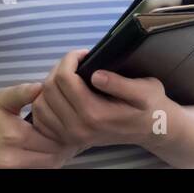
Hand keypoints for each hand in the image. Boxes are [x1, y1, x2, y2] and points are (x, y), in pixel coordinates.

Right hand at [0, 82, 78, 167]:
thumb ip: (21, 92)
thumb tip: (41, 86)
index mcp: (14, 136)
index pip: (52, 140)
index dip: (64, 133)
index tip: (70, 123)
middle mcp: (12, 158)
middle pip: (52, 158)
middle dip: (64, 146)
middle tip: (70, 134)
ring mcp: (9, 171)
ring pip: (46, 168)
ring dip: (55, 156)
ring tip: (60, 142)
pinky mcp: (7, 177)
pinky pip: (35, 172)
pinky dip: (44, 163)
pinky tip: (46, 150)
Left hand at [29, 49, 177, 153]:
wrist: (151, 130)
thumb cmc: (149, 106)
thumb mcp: (145, 90)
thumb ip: (120, 83)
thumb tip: (96, 75)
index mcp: (95, 114)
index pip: (65, 79)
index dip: (70, 59)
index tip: (84, 53)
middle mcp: (78, 128)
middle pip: (50, 89)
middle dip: (59, 67)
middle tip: (76, 61)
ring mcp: (71, 135)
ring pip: (41, 103)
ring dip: (50, 83)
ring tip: (69, 75)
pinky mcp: (67, 139)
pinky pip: (42, 118)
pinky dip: (45, 101)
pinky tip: (61, 92)